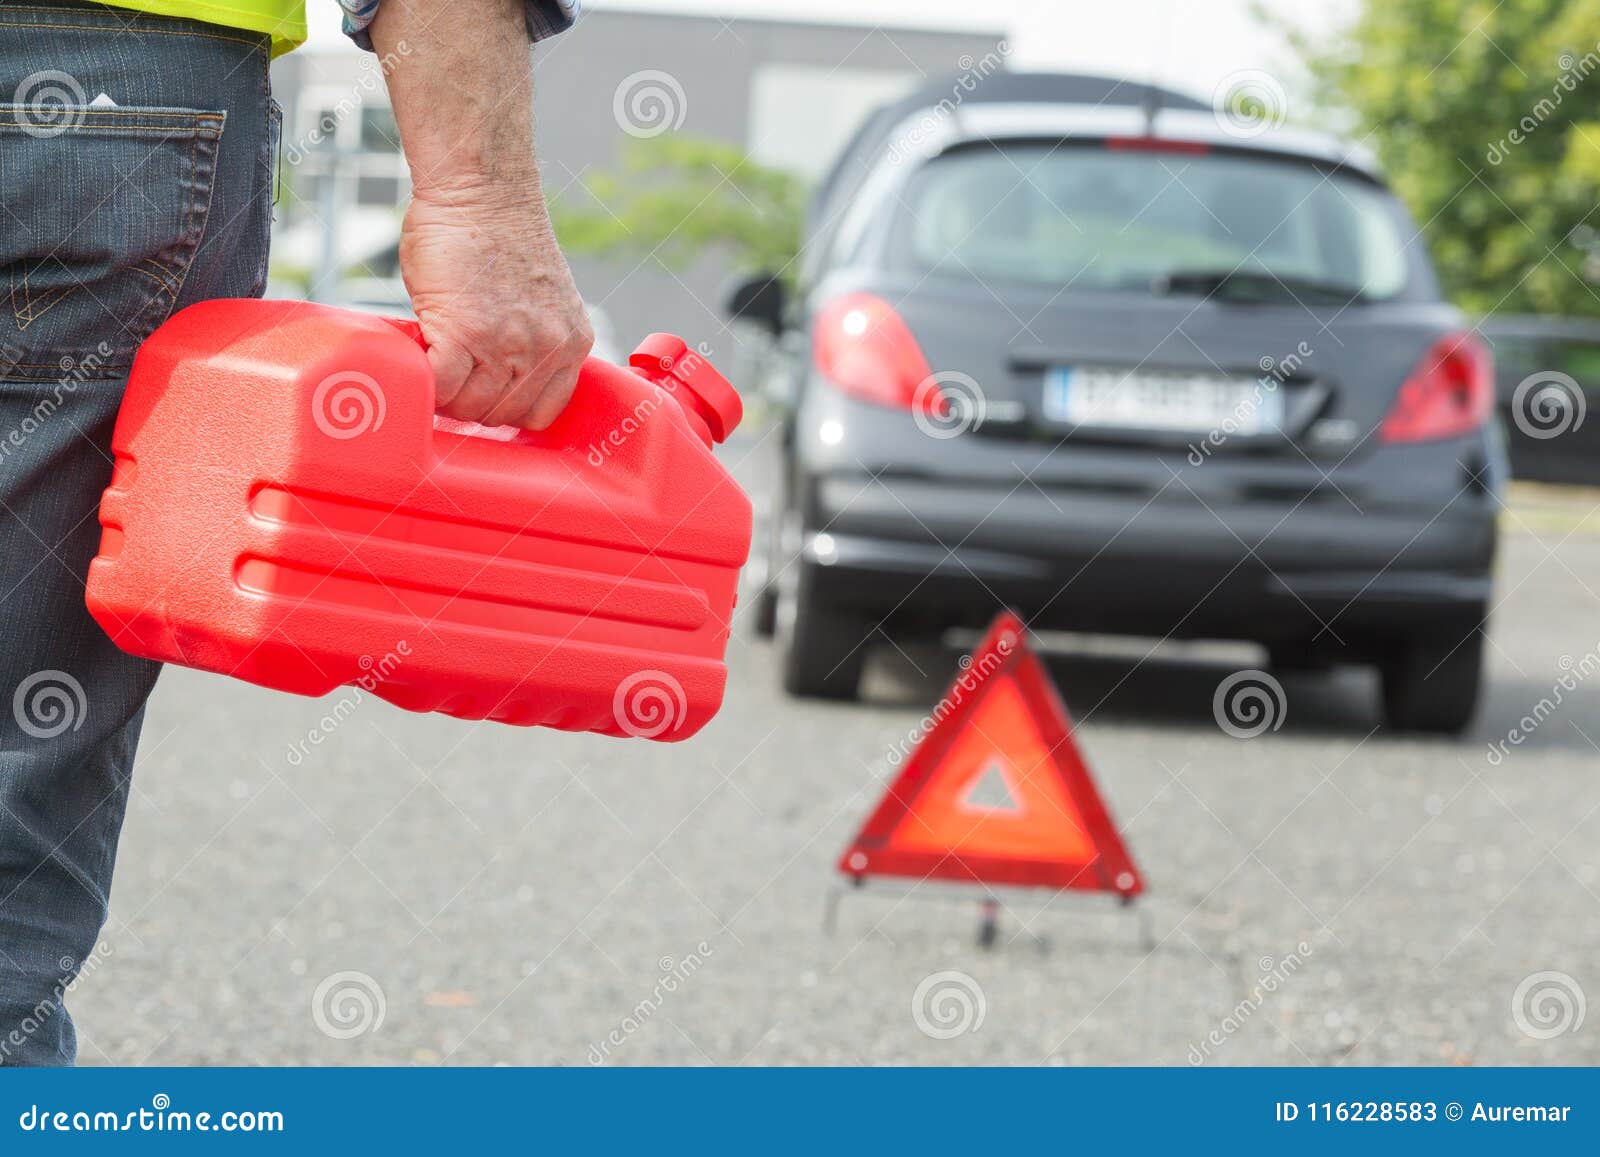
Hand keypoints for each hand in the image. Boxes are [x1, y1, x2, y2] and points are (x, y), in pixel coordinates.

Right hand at [399, 188, 593, 429]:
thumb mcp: (540, 300)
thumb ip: (527, 340)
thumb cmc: (497, 235)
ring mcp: (508, 345)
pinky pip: (442, 387)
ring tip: (431, 367)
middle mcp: (546, 349)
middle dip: (471, 403)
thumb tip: (492, 378)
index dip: (507, 410)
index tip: (483, 396)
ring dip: (446, 395)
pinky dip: (425, 382)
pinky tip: (418, 362)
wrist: (481, 189)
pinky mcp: (465, 334)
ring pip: (472, 407)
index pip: (543, 413)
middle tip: (447, 379)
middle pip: (502, 414)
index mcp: (572, 343)